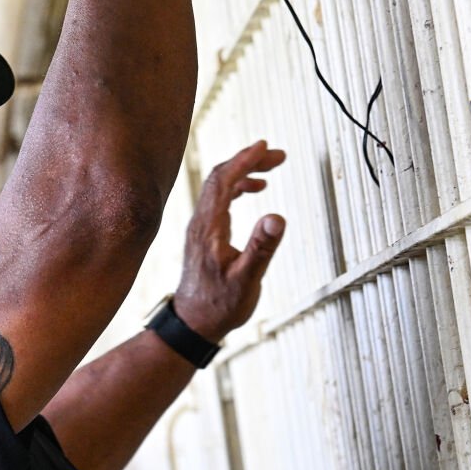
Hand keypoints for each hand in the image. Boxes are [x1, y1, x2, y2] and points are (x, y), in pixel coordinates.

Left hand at [173, 140, 287, 342]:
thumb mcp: (247, 280)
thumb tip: (277, 216)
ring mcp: (201, 226)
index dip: (243, 160)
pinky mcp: (204, 233)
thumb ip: (261, 248)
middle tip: (277, 155)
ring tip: (270, 169)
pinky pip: (219, 199)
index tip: (264, 147)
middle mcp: (201, 222)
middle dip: (248, 160)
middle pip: (220, 177)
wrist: (193, 323)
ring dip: (244, 172)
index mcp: (209, 227)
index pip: (223, 181)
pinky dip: (237, 187)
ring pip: (219, 186)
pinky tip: (254, 191)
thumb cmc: (219, 305)